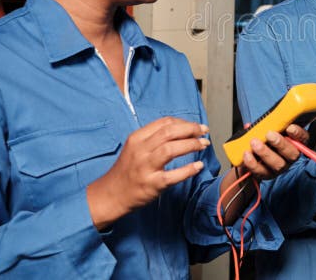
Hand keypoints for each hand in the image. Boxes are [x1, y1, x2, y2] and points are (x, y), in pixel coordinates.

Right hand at [87, 117, 209, 229]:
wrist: (111, 194)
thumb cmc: (127, 170)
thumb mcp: (135, 147)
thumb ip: (154, 138)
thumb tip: (182, 129)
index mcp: (137, 138)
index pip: (164, 123)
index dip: (184, 122)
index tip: (196, 126)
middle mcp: (140, 150)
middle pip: (169, 132)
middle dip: (191, 129)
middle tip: (204, 132)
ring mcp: (145, 167)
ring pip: (171, 149)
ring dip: (191, 145)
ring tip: (203, 144)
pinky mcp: (151, 184)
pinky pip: (173, 175)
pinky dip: (188, 170)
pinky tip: (198, 166)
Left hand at [239, 124, 308, 179]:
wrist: (254, 157)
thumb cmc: (265, 139)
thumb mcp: (267, 129)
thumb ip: (263, 125)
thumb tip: (250, 125)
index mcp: (295, 142)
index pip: (303, 138)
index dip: (298, 133)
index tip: (290, 127)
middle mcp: (290, 157)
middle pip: (292, 154)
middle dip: (280, 143)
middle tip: (269, 134)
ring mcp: (279, 167)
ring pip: (277, 164)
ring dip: (265, 153)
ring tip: (254, 143)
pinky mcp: (267, 175)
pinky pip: (261, 172)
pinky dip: (253, 163)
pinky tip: (246, 154)